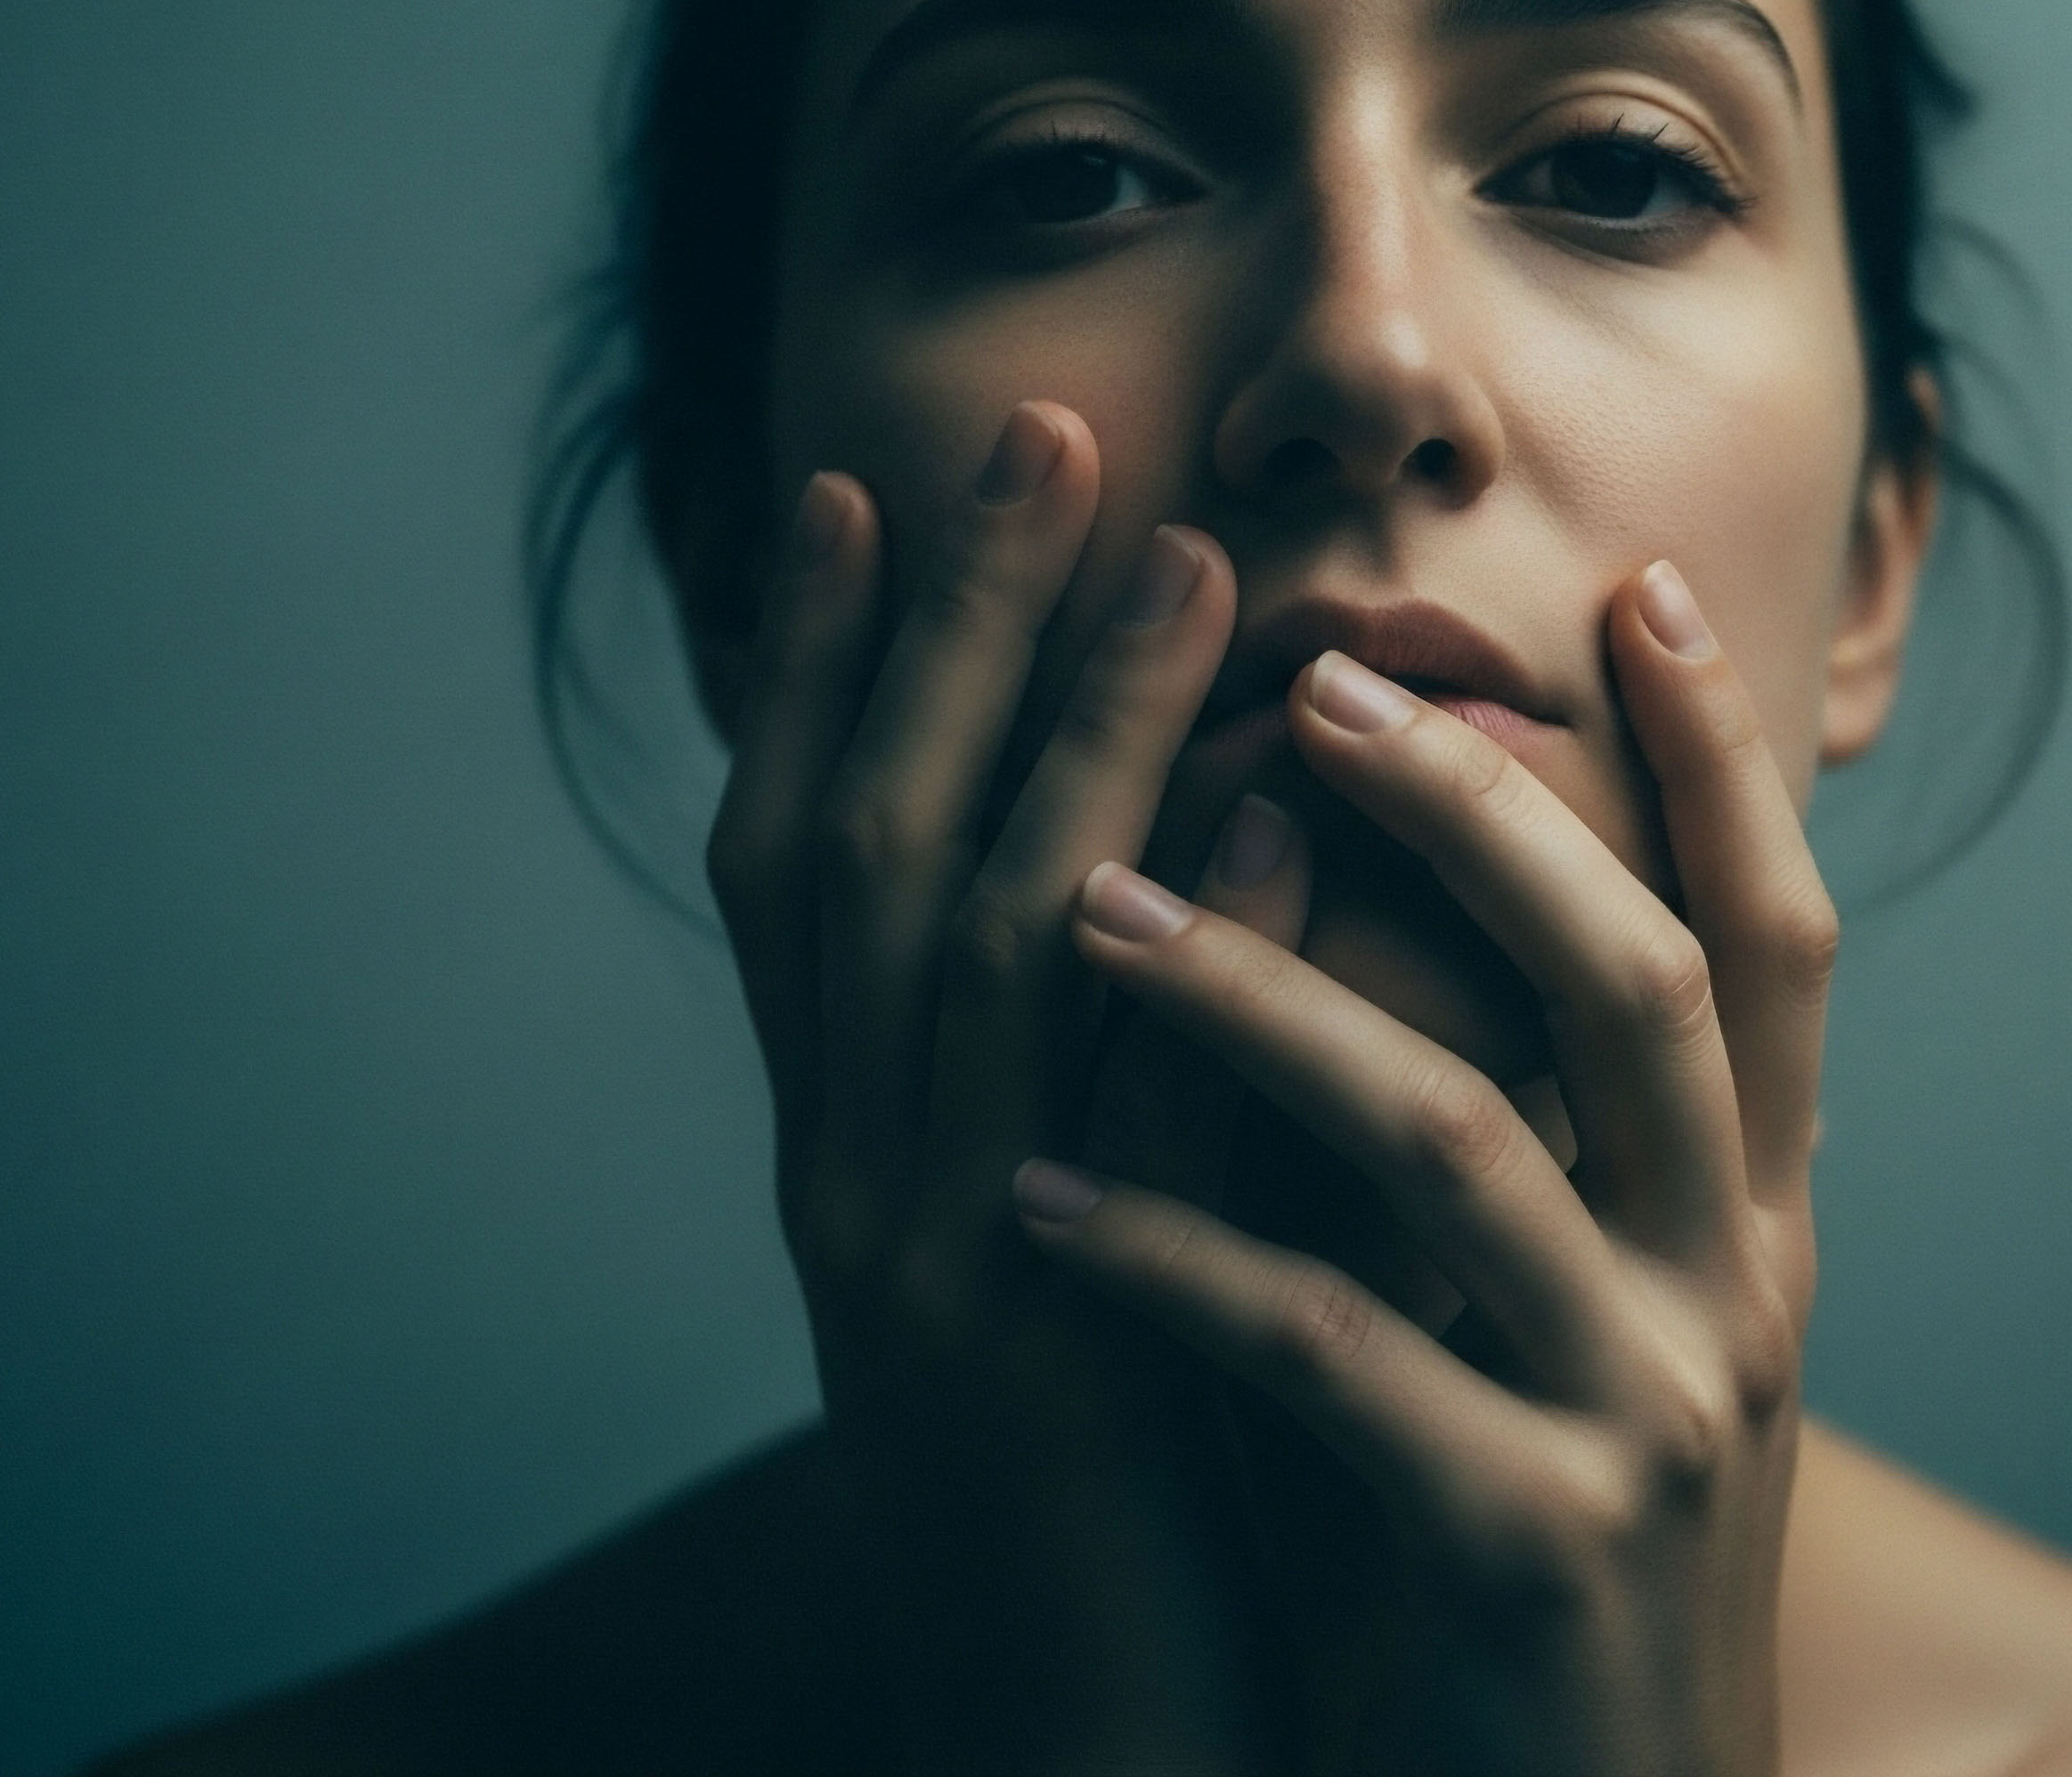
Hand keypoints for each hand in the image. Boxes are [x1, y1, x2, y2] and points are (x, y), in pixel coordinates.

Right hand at [705, 400, 1298, 1773]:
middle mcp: (853, 1183)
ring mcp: (933, 1269)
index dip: (821, 672)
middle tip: (1032, 428)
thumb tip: (1208, 854)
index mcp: (846, 1154)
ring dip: (1074, 735)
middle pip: (870, 846)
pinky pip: (1125, 1113)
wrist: (1089, 1757)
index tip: (870, 484)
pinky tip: (1272, 813)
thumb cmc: (1104, 1506)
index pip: (799, 866)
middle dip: (948, 631)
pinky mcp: (1057, 1362)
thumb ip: (1095, 1076)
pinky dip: (1198, 949)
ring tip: (1180, 558)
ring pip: (983, 947)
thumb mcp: (1065, 1254)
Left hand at [1022, 559, 1827, 1776]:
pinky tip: (1026, 1196)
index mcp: (1754, 1236)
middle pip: (1643, 988)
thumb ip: (1565, 1174)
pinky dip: (1165, 1260)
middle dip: (1481, 815)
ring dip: (1253, 1001)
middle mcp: (1732, 1301)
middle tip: (1309, 677)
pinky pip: (1322, 1356)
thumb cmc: (1552, 1582)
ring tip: (1078, 898)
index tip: (1639, 588)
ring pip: (1456, 1143)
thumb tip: (1448, 946)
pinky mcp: (1522, 1552)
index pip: (1778, 949)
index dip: (1725, 769)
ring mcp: (1643, 1424)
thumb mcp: (1605, 1353)